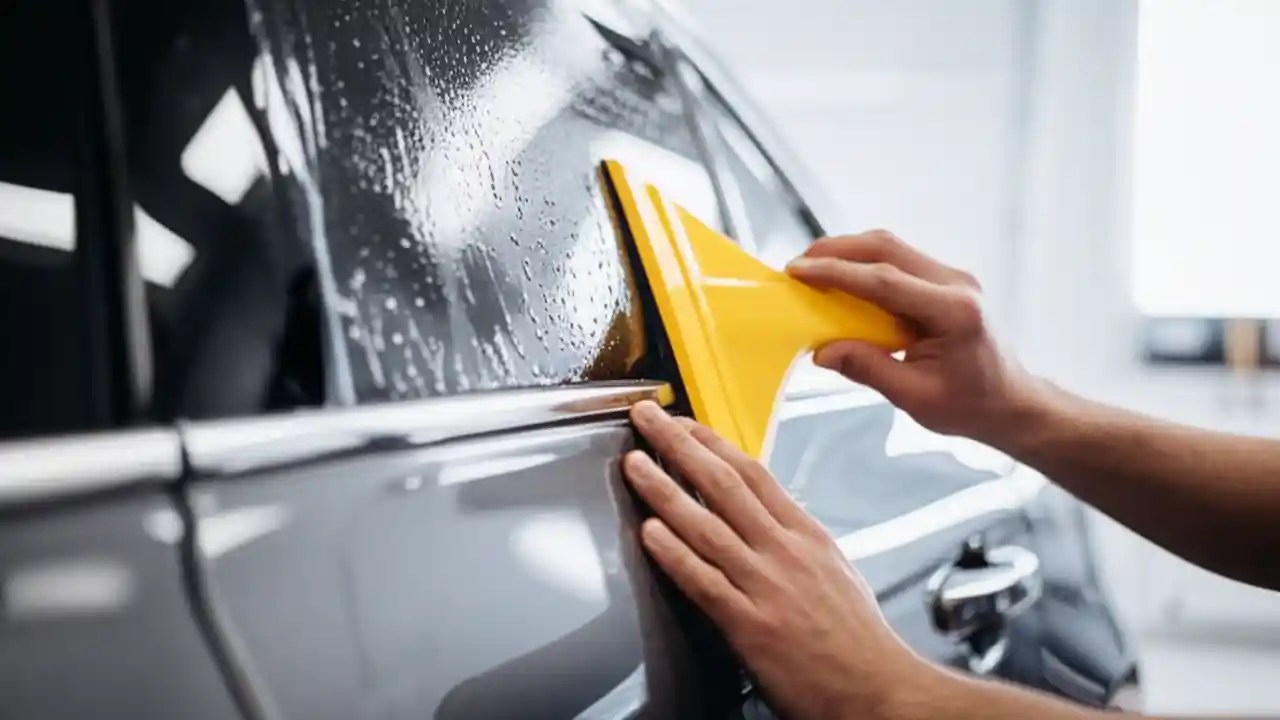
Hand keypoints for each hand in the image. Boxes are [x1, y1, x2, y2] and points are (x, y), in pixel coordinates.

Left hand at [624, 401, 924, 718]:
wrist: (878, 689)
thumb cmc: (859, 639)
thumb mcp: (835, 571)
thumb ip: (797, 542)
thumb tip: (770, 518)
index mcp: (806, 535)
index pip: (753, 473)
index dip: (712, 442)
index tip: (684, 423)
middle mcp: (784, 551)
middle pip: (723, 483)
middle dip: (679, 445)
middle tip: (647, 418)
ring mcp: (765, 585)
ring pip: (705, 524)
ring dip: (663, 490)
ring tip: (634, 465)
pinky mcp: (749, 624)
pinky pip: (703, 580)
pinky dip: (674, 554)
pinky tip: (649, 533)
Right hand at [786, 230, 1044, 445]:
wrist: (1011, 401)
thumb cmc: (969, 406)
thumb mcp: (915, 397)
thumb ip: (868, 368)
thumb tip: (821, 351)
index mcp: (953, 312)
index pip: (884, 281)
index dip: (836, 273)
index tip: (797, 271)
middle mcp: (956, 283)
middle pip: (887, 248)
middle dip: (837, 250)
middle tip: (797, 266)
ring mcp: (953, 277)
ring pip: (892, 247)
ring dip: (849, 253)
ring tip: (813, 269)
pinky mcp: (946, 280)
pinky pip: (899, 260)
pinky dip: (865, 264)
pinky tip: (843, 278)